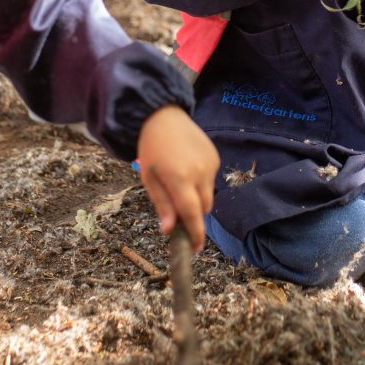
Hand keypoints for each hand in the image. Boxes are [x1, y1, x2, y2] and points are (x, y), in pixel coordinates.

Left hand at [136, 105, 218, 248]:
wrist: (163, 116)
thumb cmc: (151, 148)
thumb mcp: (149, 178)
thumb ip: (162, 204)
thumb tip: (169, 230)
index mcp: (179, 178)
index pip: (192, 214)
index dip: (195, 234)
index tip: (195, 249)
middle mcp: (199, 172)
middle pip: (203, 208)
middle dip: (193, 215)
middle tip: (177, 210)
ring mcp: (210, 164)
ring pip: (208, 194)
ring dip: (196, 197)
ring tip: (179, 181)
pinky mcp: (215, 157)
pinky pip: (210, 179)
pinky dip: (200, 182)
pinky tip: (186, 168)